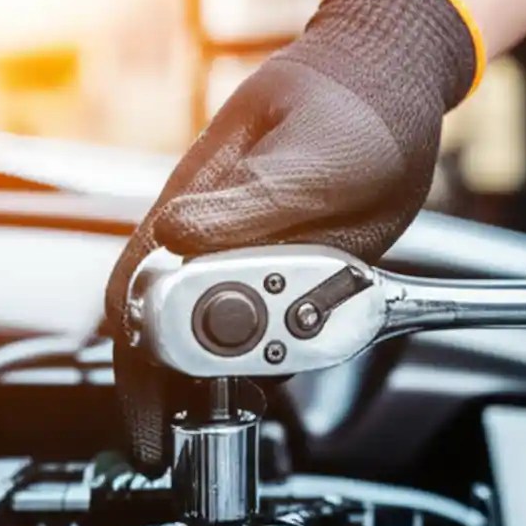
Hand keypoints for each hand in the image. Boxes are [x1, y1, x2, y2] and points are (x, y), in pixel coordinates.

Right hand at [104, 0, 476, 474]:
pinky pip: (267, 332)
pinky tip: (277, 382)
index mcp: (193, 206)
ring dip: (229, 379)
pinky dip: (269, 364)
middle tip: (200, 431)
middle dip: (179, 387)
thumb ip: (248, 204)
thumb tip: (175, 238)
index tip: (149, 419)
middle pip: (169, 330)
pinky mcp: (286, 276)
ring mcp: (247, 261)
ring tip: (249, 410)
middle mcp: (208, 240)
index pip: (138, 293)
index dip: (137, 362)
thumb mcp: (309, 159)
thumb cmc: (343, 109)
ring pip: (219, 339)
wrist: (389, 93)